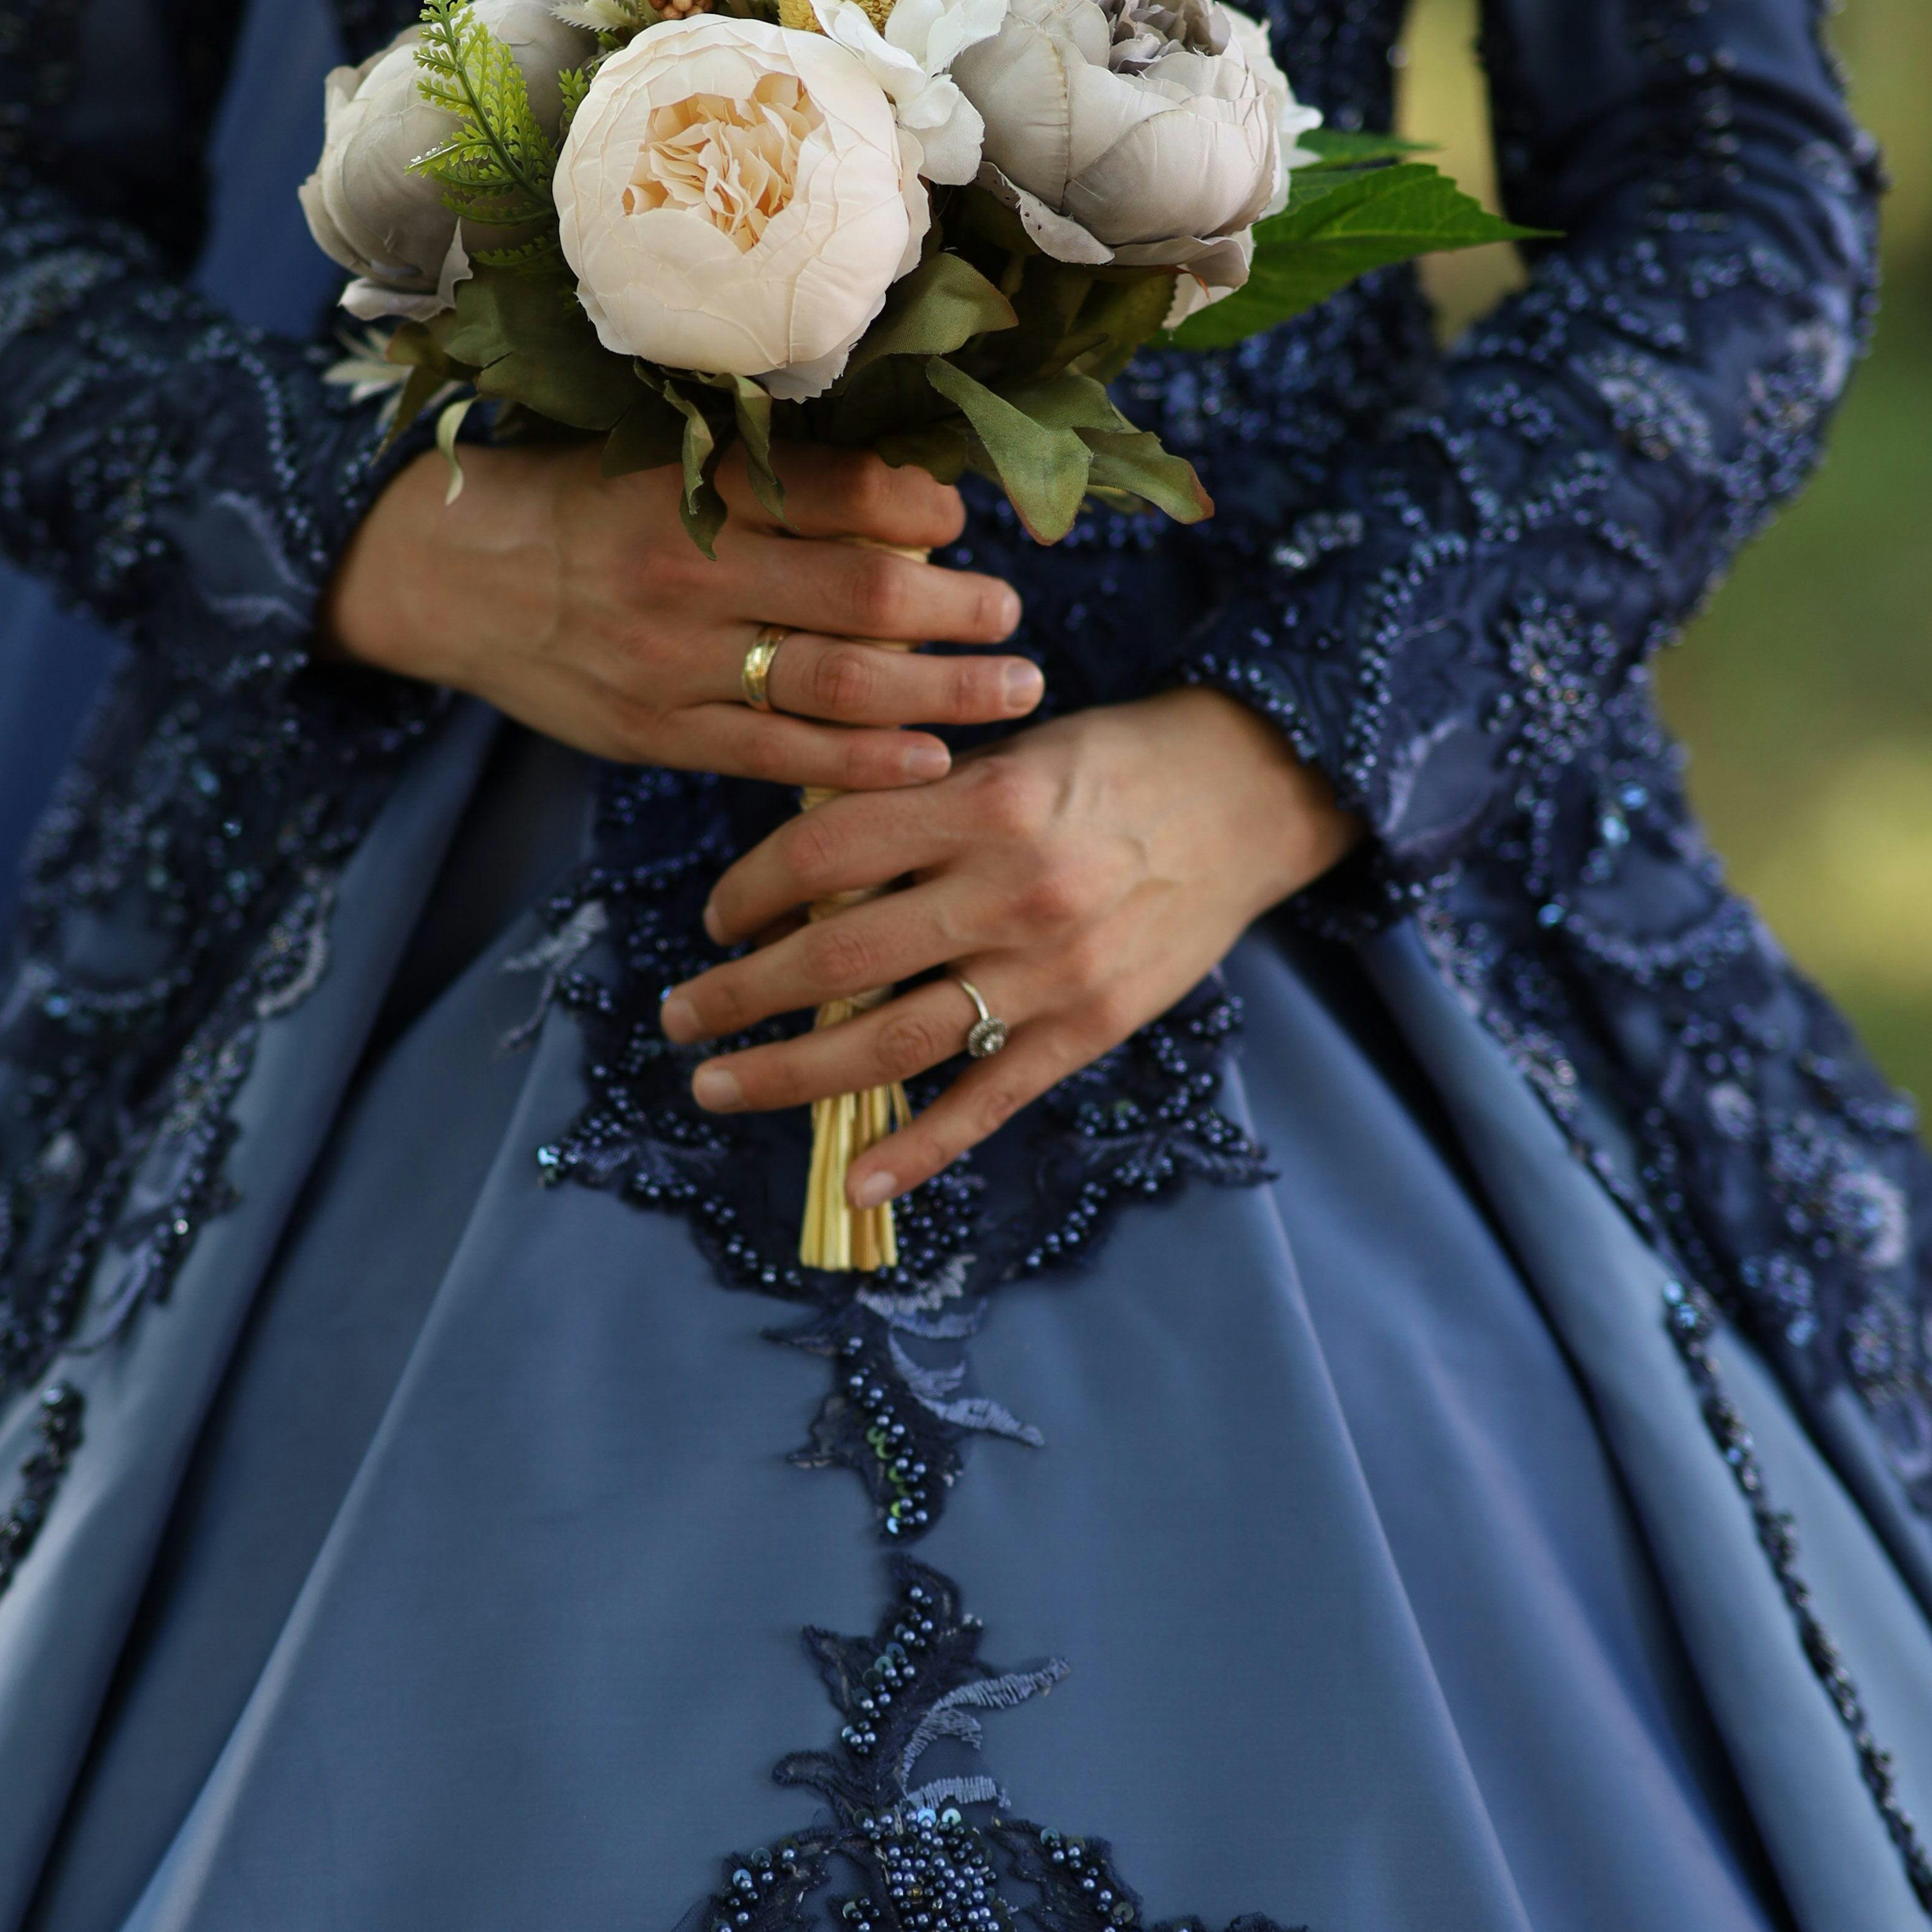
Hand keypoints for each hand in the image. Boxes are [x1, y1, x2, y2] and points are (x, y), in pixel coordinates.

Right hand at [319, 437, 1040, 786]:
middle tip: (1011, 613)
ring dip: (944, 689)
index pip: (847, 492)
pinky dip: (865, 763)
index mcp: (696, 485)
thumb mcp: (659, 456)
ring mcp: (674, 662)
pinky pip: (782, 758)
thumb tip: (908, 494)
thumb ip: (766, 475)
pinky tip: (930, 761)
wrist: (449, 575)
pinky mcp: (659, 734)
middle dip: (960, 608)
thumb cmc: (574, 505)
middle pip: (866, 593)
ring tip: (1011, 686)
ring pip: (840, 682)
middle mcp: (691, 572)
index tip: (962, 521)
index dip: (926, 508)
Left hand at [655, 688, 1360, 1206]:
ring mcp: (1051, 972)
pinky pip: (986, 1103)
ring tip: (718, 1086)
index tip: (715, 920)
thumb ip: (919, 805)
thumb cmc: (1119, 762)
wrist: (1253, 796)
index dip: (748, 894)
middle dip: (739, 996)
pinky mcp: (1089, 1028)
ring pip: (891, 1040)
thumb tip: (807, 865)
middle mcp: (1012, 892)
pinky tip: (855, 1182)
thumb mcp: (1013, 750)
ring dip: (789, 1074)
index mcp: (982, 804)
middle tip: (678, 1018)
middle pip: (837, 958)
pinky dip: (916, 1149)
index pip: (823, 856)